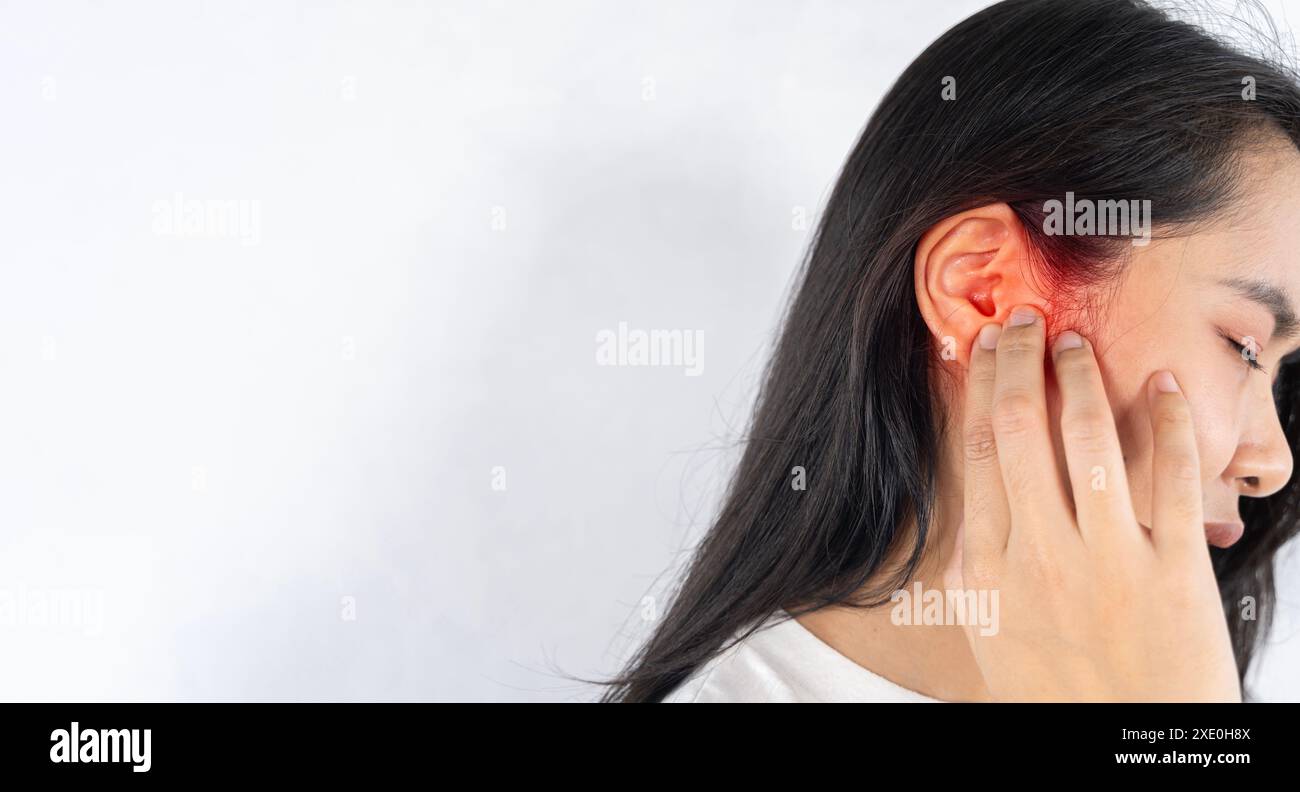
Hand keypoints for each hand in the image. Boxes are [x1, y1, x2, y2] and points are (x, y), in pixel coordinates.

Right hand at [943, 305, 1240, 701]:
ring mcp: (1107, 562)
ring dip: (1078, 379)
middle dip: (1016, 362)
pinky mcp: (1172, 571)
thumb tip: (975, 499)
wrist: (1125, 752)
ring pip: (1085, 441)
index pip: (975, 453)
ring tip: (1074, 343)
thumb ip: (983, 563)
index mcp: (988, 571)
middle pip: (1017, 432)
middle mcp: (1040, 557)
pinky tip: (1159, 386)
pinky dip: (1165, 423)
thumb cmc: (1058, 697)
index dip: (975, 387)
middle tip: (1020, 323)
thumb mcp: (993, 632)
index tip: (977, 348)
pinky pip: (1170, 479)